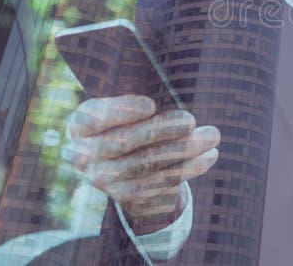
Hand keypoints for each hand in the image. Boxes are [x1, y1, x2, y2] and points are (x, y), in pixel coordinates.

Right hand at [64, 95, 219, 232]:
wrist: (122, 161)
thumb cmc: (128, 120)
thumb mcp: (125, 108)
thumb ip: (141, 103)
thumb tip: (174, 97)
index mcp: (81, 124)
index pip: (95, 117)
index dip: (122, 111)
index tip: (151, 104)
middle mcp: (84, 154)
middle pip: (127, 141)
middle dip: (163, 129)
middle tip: (191, 119)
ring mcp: (103, 178)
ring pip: (148, 163)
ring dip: (185, 149)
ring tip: (212, 136)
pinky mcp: (125, 195)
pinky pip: (160, 182)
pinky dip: (189, 168)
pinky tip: (209, 156)